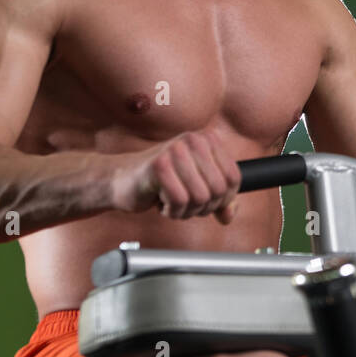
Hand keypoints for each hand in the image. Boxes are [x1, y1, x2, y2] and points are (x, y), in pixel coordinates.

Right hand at [112, 130, 241, 223]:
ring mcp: (175, 150)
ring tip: (171, 202)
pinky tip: (161, 202)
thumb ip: (219, 200)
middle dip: (203, 207)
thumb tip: (229, 215)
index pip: (234, 178)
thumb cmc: (161, 182)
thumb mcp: (197, 187)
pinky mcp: (158, 165)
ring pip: (200, 197)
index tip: (207, 202)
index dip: (224, 199)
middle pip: (218, 190)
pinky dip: (171, 210)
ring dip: (186, 210)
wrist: (121, 179)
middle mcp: (194, 141)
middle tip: (185, 204)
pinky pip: (179, 200)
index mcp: (208, 140)